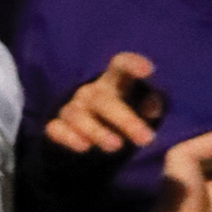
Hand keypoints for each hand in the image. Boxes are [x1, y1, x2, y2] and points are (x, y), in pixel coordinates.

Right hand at [47, 52, 164, 153]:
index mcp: (114, 81)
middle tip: (146, 139)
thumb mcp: (142, 109)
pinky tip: (84, 147)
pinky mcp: (57, 128)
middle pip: (103, 99)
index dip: (132, 64)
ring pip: (78, 115)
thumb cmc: (124, 117)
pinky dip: (69, 137)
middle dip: (125, 120)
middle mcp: (91, 92)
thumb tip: (153, 106)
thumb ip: (151, 106)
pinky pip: (57, 130)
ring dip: (98, 131)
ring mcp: (72, 109)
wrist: (91, 137)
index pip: (120, 65)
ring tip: (116, 146)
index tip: (149, 70)